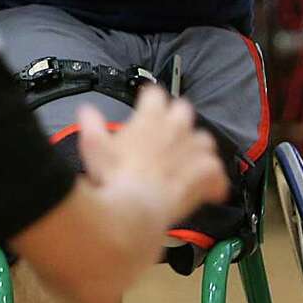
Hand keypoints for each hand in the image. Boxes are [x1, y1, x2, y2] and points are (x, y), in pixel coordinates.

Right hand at [77, 85, 227, 251]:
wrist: (136, 208)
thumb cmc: (112, 176)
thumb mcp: (93, 147)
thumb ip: (91, 125)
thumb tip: (86, 110)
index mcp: (149, 117)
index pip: (154, 94)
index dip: (150, 100)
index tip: (146, 106)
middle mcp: (175, 127)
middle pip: (184, 110)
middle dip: (178, 119)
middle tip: (169, 134)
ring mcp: (193, 149)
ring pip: (205, 140)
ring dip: (198, 149)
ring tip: (190, 162)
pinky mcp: (205, 172)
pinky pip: (216, 170)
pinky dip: (214, 180)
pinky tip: (210, 191)